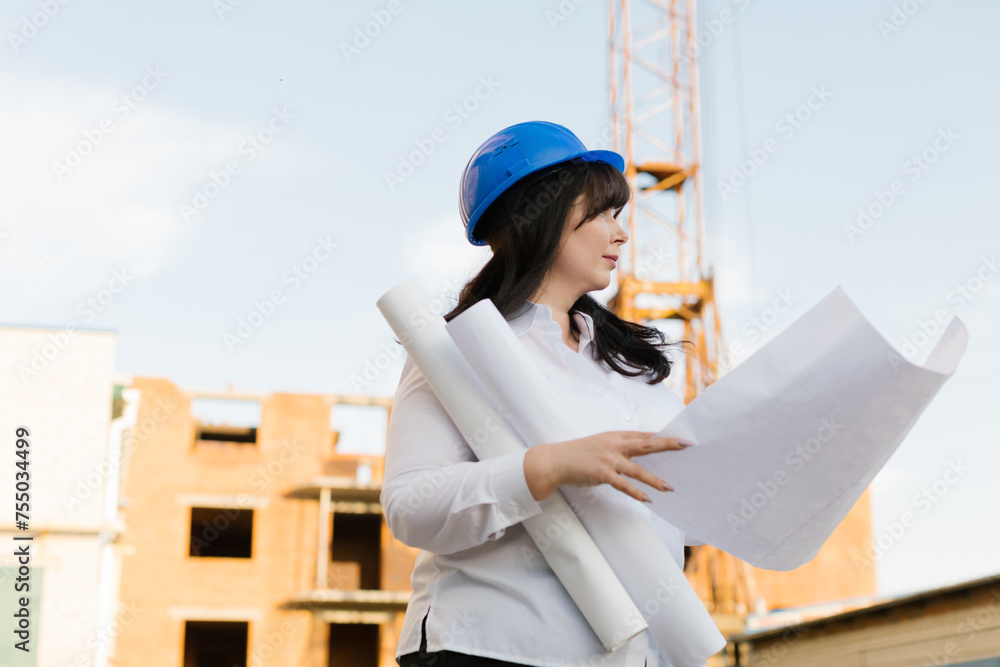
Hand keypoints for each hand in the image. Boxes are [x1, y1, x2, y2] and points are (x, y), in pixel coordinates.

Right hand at [523, 431, 692, 502]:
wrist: (556, 460)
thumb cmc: (579, 453)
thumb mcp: (602, 443)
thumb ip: (620, 446)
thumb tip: (640, 448)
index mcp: (616, 436)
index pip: (644, 435)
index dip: (663, 435)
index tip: (682, 436)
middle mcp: (615, 445)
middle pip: (647, 444)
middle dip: (668, 444)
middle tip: (687, 445)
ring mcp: (609, 459)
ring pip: (638, 469)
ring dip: (655, 479)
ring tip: (670, 487)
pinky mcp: (601, 473)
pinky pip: (623, 485)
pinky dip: (636, 492)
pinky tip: (648, 499)